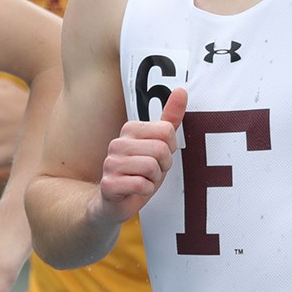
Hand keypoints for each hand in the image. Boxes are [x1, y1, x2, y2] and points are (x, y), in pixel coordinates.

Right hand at [95, 88, 185, 223]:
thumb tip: (182, 90)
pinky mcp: (109, 184)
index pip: (167, 131)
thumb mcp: (158, 144)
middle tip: (151, 172)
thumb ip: (170, 119)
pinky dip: (145, 191)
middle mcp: (117, 143)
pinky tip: (135, 191)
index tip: (159, 157)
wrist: (115, 201)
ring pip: (152, 168)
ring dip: (154, 180)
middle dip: (163, 166)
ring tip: (142, 181)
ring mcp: (111, 163)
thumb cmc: (139, 172)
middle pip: (161, 149)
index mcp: (130, 129)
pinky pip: (142, 185)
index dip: (169, 148)